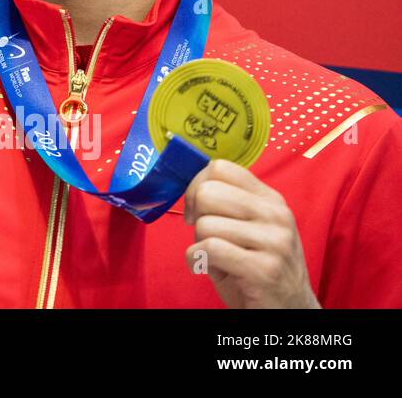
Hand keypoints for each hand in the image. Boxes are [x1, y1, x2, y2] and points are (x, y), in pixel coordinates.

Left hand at [183, 159, 319, 308]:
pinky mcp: (264, 269)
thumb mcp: (247, 227)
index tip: (197, 209)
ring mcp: (274, 242)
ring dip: (198, 244)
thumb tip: (189, 187)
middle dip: (195, 216)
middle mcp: (276, 215)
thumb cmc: (257, 266)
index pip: (220, 168)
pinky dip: (196, 261)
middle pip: (208, 192)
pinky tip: (209, 269)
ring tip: (216, 258)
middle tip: (205, 236)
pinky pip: (209, 249)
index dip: (196, 186)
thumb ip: (226, 204)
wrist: (288, 310)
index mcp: (270, 199)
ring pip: (205, 224)